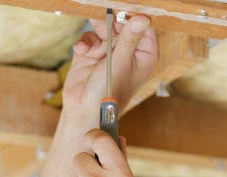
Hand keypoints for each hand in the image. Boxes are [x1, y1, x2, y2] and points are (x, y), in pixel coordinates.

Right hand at [38, 16, 157, 176]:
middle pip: (122, 23)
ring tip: (92, 47)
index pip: (143, 26)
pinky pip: (90, 36)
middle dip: (110, 24)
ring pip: (104, 26)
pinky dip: (85, 43)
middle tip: (103, 28)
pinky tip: (81, 52)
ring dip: (95, 33)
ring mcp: (111, 51)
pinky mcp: (93, 52)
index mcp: (145, 54)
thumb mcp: (119, 62)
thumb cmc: (108, 93)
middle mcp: (130, 51)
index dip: (132, 18)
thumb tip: (143, 18)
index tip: (120, 15)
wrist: (84, 111)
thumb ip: (129, 38)